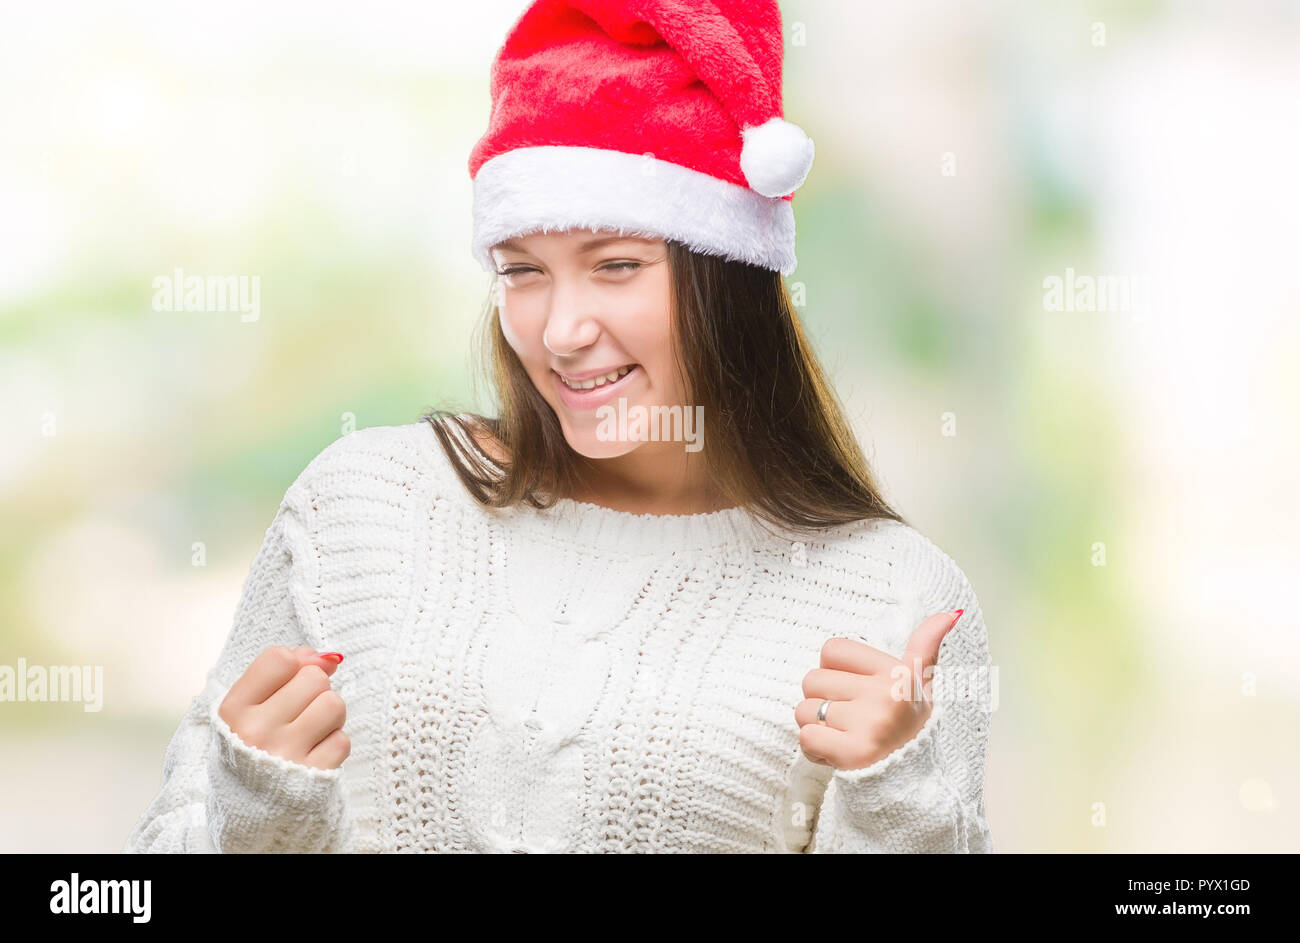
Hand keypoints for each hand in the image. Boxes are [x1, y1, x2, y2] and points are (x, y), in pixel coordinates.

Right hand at [217, 646, 350, 770]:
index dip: (293, 665)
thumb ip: (284, 671)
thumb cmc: (254, 746)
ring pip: (333, 704)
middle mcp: (256, 732)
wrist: (250, 808)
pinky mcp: (312, 778)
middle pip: (314, 678)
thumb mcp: (252, 706)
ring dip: (329, 714)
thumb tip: (328, 657)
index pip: (279, 658)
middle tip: (299, 711)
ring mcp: (285, 755)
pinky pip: (342, 740)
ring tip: (311, 728)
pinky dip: (333, 743)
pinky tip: (314, 752)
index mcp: (234, 710)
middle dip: (315, 690)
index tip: (287, 683)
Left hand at [796, 609, 962, 769]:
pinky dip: (814, 749)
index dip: (835, 671)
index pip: (831, 649)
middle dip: (823, 701)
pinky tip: (837, 754)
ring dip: (816, 726)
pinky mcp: (853, 754)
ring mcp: (870, 724)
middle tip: (851, 719)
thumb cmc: (908, 727)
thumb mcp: (921, 684)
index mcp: (898, 673)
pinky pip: (805, 737)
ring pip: (804, 710)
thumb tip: (951, 612)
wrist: (915, 783)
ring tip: (844, 736)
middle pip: (812, 680)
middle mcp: (886, 696)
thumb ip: (926, 645)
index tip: (857, 691)